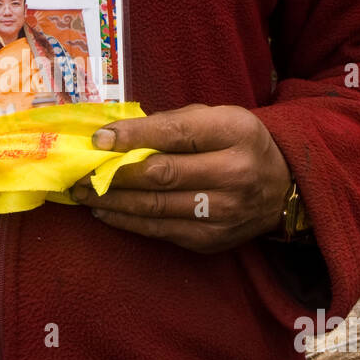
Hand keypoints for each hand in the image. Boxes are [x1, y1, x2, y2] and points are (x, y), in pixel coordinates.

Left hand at [70, 104, 290, 252]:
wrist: (280, 188)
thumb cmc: (236, 144)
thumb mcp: (216, 119)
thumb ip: (171, 124)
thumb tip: (114, 135)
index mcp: (236, 133)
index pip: (176, 134)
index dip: (132, 137)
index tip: (97, 139)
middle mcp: (235, 174)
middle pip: (161, 175)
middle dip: (112, 174)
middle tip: (78, 172)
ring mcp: (224, 213)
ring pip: (155, 208)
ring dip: (111, 201)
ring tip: (81, 193)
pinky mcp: (211, 240)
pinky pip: (160, 230)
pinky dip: (127, 221)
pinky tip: (105, 211)